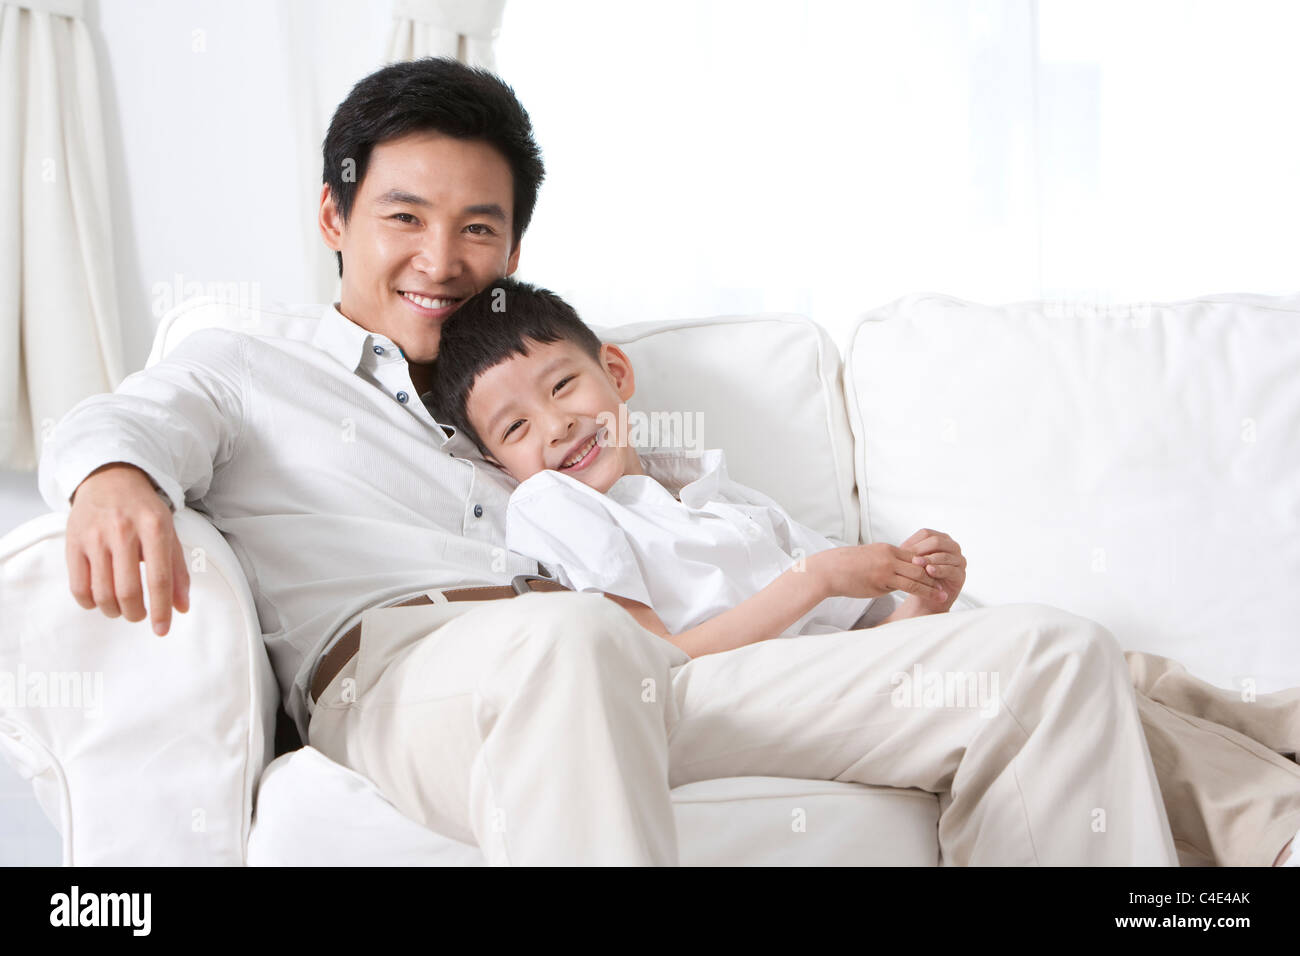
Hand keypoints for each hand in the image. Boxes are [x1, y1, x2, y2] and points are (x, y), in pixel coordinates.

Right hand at [65, 463, 189, 634]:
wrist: (110, 477)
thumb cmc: (144, 510)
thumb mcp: (169, 533)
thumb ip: (178, 571)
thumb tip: (182, 609)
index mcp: (154, 527)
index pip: (160, 579)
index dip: (161, 610)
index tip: (162, 630)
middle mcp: (123, 531)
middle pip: (127, 591)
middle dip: (135, 613)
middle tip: (139, 615)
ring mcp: (95, 537)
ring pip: (102, 593)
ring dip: (114, 611)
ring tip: (121, 608)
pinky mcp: (72, 542)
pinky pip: (78, 587)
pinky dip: (90, 603)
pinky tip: (100, 599)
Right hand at [809, 542, 945, 602]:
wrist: (830, 570)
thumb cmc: (848, 567)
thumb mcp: (870, 559)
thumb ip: (887, 565)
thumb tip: (899, 574)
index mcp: (888, 549)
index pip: (914, 555)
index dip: (928, 564)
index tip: (940, 572)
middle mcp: (889, 556)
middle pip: (919, 564)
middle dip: (935, 575)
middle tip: (949, 582)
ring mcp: (886, 569)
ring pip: (916, 576)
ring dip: (932, 586)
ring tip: (943, 595)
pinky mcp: (881, 582)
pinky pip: (906, 587)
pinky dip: (921, 592)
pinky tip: (929, 597)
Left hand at [899, 527, 965, 613]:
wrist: (925, 596)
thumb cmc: (918, 576)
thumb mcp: (912, 561)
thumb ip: (909, 552)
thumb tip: (899, 548)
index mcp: (940, 539)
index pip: (926, 534)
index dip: (914, 541)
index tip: (902, 550)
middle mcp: (951, 547)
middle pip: (937, 542)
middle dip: (922, 550)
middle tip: (911, 558)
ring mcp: (958, 560)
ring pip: (944, 555)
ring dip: (929, 560)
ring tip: (917, 564)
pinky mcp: (960, 574)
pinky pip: (951, 569)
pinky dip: (939, 570)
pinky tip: (929, 571)